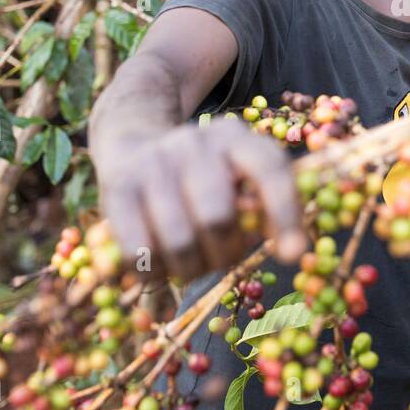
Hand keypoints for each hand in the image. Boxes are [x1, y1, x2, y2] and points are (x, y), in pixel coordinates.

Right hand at [95, 118, 306, 280]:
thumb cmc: (201, 177)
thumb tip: (291, 248)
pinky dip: (156, 272)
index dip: (285, 214)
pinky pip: (141, 252)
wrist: (131, 144)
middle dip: (225, 254)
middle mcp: (194, 143)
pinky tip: (160, 264)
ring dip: (190, 269)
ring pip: (179, 242)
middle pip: (218, 218)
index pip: (269, 170)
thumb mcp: (236, 175)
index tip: (293, 255)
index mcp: (234, 137)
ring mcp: (152, 164)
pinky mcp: (116, 189)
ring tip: (192, 263)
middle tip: (221, 258)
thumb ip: (263, 205)